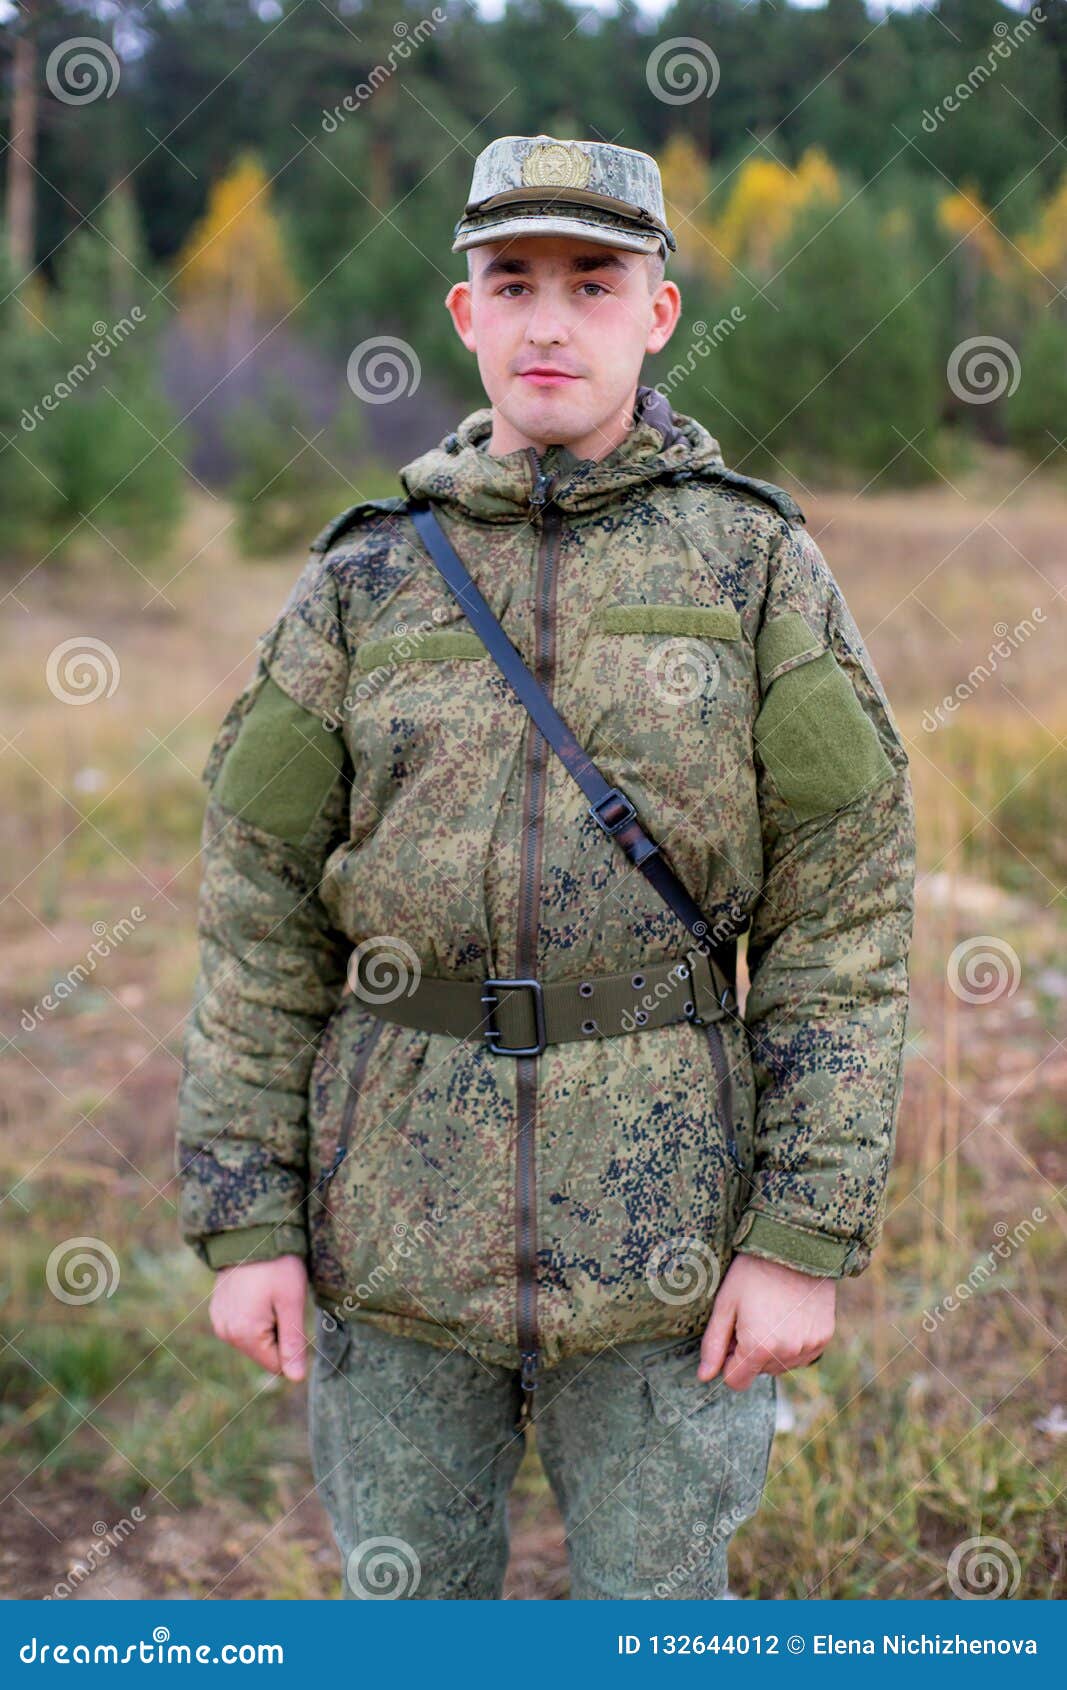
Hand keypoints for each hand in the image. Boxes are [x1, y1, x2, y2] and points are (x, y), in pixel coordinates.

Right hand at [209, 1254, 309, 1379]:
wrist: (250, 1233)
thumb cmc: (277, 1266)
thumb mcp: (292, 1302)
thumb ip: (293, 1343)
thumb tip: (296, 1379)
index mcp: (244, 1334)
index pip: (277, 1364)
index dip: (293, 1344)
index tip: (292, 1314)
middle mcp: (226, 1333)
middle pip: (265, 1352)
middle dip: (279, 1333)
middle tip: (282, 1301)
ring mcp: (219, 1321)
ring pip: (254, 1339)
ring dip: (268, 1324)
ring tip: (270, 1293)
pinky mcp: (218, 1310)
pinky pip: (243, 1325)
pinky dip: (256, 1315)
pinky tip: (258, 1291)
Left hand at [698, 1253, 835, 1390]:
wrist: (795, 1246)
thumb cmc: (753, 1272)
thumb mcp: (725, 1304)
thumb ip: (713, 1344)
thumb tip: (704, 1377)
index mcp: (758, 1347)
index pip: (736, 1381)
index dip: (728, 1362)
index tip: (730, 1337)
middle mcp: (787, 1353)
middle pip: (759, 1372)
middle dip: (750, 1352)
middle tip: (751, 1317)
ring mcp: (809, 1346)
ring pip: (781, 1365)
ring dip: (773, 1349)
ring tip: (771, 1313)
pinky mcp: (824, 1337)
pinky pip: (802, 1354)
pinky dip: (793, 1342)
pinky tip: (789, 1315)